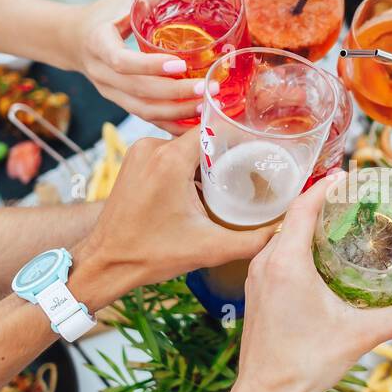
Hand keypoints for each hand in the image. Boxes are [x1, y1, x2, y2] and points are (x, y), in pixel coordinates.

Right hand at [71, 0, 205, 132]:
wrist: (73, 39)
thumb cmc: (105, 14)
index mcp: (98, 43)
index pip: (122, 61)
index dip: (151, 66)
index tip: (180, 63)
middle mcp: (101, 73)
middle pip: (139, 91)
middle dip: (177, 93)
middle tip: (208, 87)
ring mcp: (110, 92)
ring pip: (144, 110)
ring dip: (178, 111)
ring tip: (207, 104)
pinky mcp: (120, 103)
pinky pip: (147, 118)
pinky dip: (171, 123)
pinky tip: (194, 121)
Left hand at [74, 131, 274, 305]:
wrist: (107, 262)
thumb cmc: (151, 254)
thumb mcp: (210, 248)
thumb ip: (253, 240)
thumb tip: (284, 231)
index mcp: (171, 159)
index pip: (215, 129)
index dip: (239, 137)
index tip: (260, 150)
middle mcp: (152, 147)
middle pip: (202, 139)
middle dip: (224, 155)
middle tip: (247, 175)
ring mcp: (139, 152)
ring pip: (185, 147)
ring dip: (203, 163)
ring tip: (223, 185)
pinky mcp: (133, 161)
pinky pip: (168, 153)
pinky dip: (184, 167)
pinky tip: (196, 189)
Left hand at [236, 173, 391, 391]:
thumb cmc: (303, 364)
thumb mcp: (359, 335)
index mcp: (287, 263)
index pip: (303, 207)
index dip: (325, 186)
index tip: (347, 176)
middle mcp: (265, 263)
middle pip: (292, 216)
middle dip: (320, 203)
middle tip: (352, 199)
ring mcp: (256, 277)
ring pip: (282, 235)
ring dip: (306, 224)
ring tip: (339, 223)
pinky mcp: (255, 291)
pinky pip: (275, 253)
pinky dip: (296, 244)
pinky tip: (318, 256)